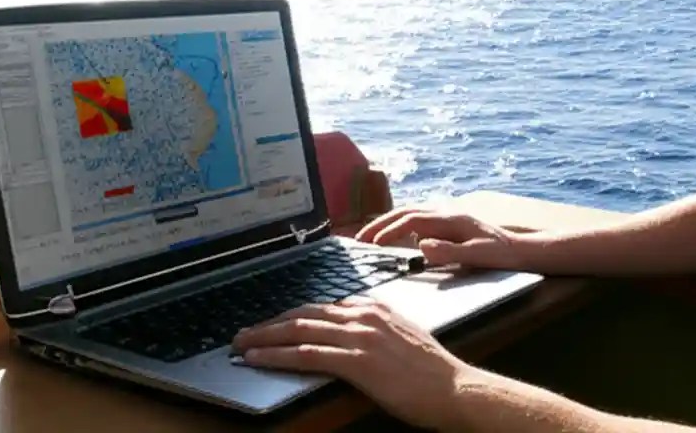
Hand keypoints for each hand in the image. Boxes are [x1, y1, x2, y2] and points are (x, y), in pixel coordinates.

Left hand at [232, 298, 471, 430]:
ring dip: (264, 337)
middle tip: (245, 332)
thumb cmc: (434, 372)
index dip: (292, 315)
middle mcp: (364, 316)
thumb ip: (378, 331)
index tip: (273, 323)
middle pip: (304, 313)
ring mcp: (359, 337)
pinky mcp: (356, 360)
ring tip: (241, 344)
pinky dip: (277, 355)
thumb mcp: (404, 339)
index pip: (323, 306)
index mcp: (376, 308)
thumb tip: (353, 336)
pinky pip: (306, 354)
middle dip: (270, 323)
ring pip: (298, 330)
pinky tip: (259, 358)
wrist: (454, 388)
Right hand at [356, 207, 524, 269]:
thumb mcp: (477, 255)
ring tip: (369, 237)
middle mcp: (447, 213)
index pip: (412, 220)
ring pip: (411, 213)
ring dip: (389, 222)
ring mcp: (448, 216)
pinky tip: (395, 238)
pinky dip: (401, 225)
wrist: (521, 249)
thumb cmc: (500, 254)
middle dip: (381, 223)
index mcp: (451, 219)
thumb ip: (449, 252)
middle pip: (406, 211)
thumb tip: (420, 246)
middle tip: (358, 239)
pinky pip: (419, 220)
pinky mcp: (450, 224)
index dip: (389, 231)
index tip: (371, 244)